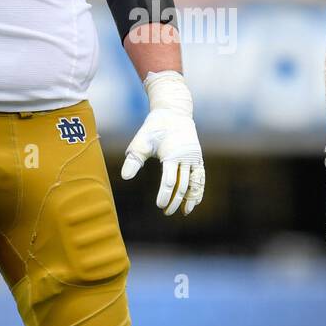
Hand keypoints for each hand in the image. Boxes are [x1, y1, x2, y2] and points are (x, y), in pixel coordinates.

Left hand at [122, 71, 204, 215]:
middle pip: (182, 184)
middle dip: (175, 200)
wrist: (173, 113)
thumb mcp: (142, 141)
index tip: (160, 205)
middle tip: (167, 212)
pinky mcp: (197, 158)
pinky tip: (195, 200)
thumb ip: (134, 159)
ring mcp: (194, 158)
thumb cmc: (154, 128)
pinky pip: (200, 176)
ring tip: (185, 212)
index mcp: (172, 154)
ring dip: (190, 198)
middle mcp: (185, 157)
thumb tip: (125, 177)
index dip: (165, 194)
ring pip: (195, 182)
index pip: (170, 180)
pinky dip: (199, 189)